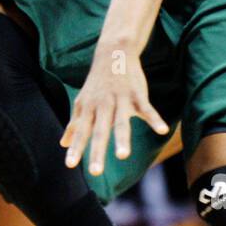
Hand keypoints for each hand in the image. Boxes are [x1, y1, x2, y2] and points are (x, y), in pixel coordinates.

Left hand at [61, 45, 168, 177]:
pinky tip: (162, 130)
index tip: (70, 165)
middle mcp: (103, 106)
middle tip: (95, 172)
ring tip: (122, 156)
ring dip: (122, 138)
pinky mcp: (137, 95)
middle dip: (97, 151)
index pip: (81, 132)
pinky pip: (147, 109)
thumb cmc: (97, 84)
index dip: (76, 148)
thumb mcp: (82, 102)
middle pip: (100, 131)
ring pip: (121, 121)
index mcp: (89, 109)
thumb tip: (63, 144)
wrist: (113, 54)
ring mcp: (121, 100)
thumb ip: (74, 124)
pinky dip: (155, 119)